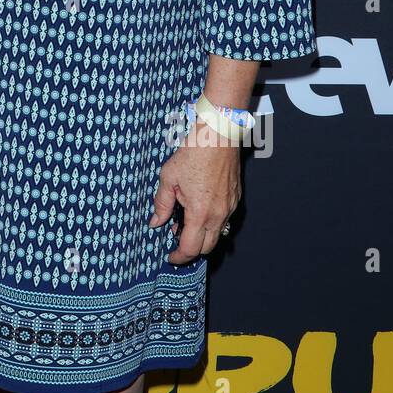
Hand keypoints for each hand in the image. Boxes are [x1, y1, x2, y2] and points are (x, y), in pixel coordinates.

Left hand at [148, 119, 240, 263]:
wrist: (218, 136)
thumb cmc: (193, 153)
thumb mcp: (168, 178)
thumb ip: (162, 204)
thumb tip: (156, 222)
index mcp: (200, 213)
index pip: (190, 248)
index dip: (179, 257)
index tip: (170, 257)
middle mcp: (219, 215)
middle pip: (207, 248)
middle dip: (191, 250)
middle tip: (176, 241)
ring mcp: (230, 207)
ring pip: (218, 234)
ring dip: (202, 236)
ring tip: (185, 222)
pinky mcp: (236, 199)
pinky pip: (225, 220)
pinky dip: (212, 222)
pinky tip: (199, 209)